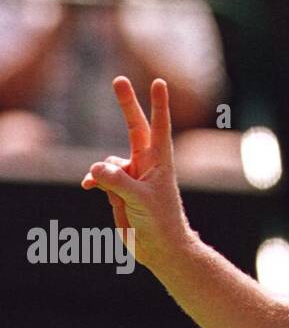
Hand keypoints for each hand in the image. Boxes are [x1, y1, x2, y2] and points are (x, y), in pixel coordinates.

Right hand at [80, 75, 192, 270]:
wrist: (159, 248)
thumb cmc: (160, 222)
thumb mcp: (140, 199)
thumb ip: (118, 181)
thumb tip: (95, 168)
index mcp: (160, 162)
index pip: (158, 127)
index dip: (158, 104)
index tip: (159, 82)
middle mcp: (146, 164)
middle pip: (133, 127)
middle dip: (126, 104)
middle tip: (118, 79)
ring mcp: (131, 176)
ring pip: (109, 161)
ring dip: (104, 173)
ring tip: (115, 194)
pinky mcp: (119, 189)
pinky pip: (100, 178)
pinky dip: (94, 180)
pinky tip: (88, 187)